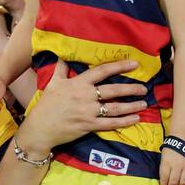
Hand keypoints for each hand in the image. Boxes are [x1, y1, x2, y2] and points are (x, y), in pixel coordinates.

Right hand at [14, 58, 147, 155]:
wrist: (40, 128)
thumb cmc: (47, 105)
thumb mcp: (53, 83)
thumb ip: (61, 69)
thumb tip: (62, 56)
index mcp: (78, 83)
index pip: (102, 71)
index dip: (120, 66)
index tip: (134, 64)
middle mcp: (85, 96)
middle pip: (113, 89)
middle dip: (131, 88)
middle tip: (144, 88)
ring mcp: (88, 111)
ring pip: (115, 107)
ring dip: (131, 106)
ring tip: (144, 104)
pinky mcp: (89, 126)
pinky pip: (110, 123)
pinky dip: (124, 121)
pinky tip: (135, 119)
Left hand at [159, 146, 184, 184]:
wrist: (183, 136)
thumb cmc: (171, 145)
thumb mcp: (163, 155)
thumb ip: (164, 166)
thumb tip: (164, 177)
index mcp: (167, 163)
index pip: (164, 178)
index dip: (163, 184)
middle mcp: (176, 166)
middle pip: (173, 182)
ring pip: (183, 182)